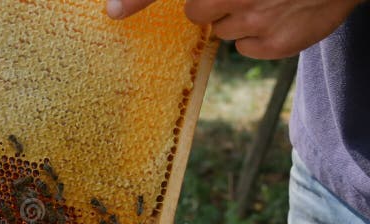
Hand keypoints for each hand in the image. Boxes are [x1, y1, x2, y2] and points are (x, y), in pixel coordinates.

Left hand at [106, 0, 361, 58]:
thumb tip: (134, 3)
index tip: (113, 11)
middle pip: (198, 11)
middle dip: (214, 2)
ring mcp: (258, 19)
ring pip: (223, 31)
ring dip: (239, 18)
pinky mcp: (279, 43)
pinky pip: (247, 49)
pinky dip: (260, 37)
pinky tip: (281, 16)